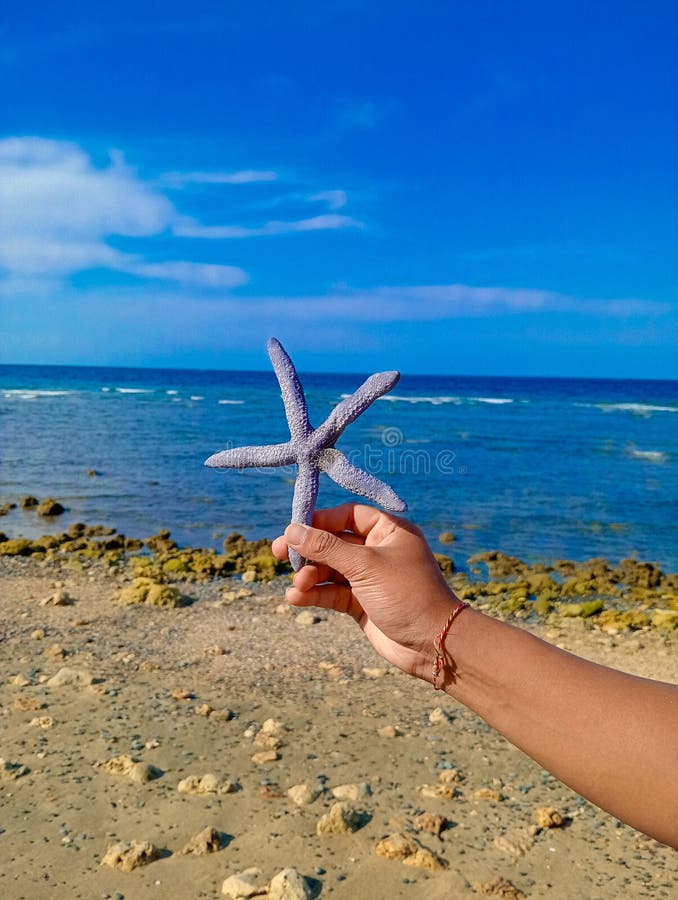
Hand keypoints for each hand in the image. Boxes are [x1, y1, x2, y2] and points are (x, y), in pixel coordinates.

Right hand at [271, 504, 458, 680]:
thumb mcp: (365, 566)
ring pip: (329, 569)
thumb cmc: (407, 595)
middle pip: (334, 542)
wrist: (433, 644)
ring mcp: (369, 578)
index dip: (321, 520)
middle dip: (308, 549)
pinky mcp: (361, 603)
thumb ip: (327, 547)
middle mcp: (378, 551)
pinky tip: (297, 598)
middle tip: (278, 552)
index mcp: (389, 531)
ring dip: (310, 575)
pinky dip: (314, 594)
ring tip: (298, 585)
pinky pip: (331, 593)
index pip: (348, 515)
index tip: (294, 527)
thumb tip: (292, 530)